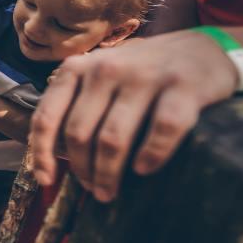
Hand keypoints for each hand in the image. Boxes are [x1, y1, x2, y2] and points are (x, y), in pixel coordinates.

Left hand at [30, 31, 238, 201]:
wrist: (201, 49)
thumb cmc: (140, 73)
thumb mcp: (99, 76)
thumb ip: (75, 104)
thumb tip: (50, 157)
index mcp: (77, 68)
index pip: (47, 116)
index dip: (41, 153)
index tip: (45, 180)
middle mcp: (106, 68)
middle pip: (79, 133)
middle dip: (82, 169)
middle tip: (91, 190)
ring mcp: (144, 76)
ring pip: (113, 138)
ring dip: (108, 173)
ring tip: (109, 192)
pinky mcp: (182, 86)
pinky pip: (162, 130)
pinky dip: (151, 155)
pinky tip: (144, 170)